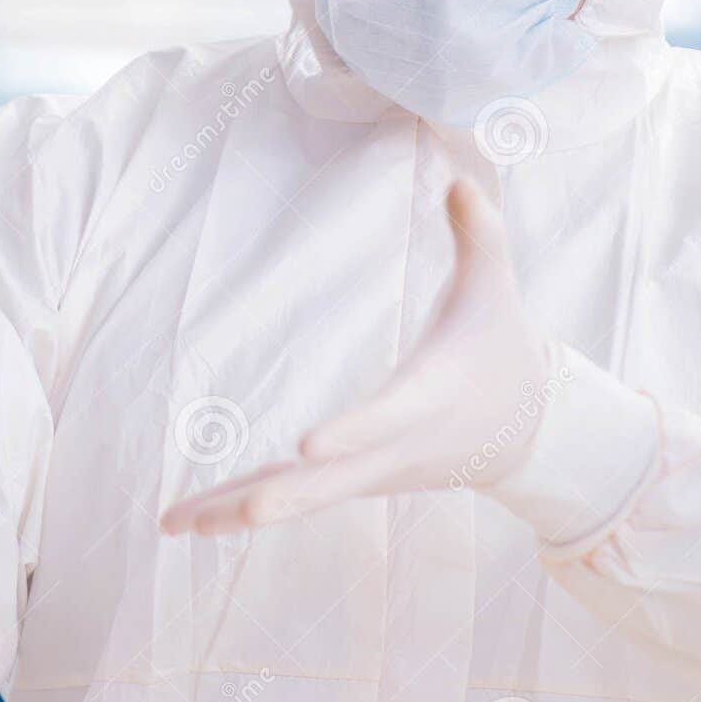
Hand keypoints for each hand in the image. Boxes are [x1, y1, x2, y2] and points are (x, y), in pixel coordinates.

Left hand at [161, 178, 554, 536]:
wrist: (522, 430)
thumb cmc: (500, 346)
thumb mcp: (495, 287)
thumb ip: (478, 233)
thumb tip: (459, 177)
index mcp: (427, 397)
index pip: (386, 416)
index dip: (351, 431)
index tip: (309, 444)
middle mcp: (395, 447)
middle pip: (337, 480)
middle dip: (289, 495)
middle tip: (247, 512)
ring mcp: (371, 472)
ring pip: (302, 498)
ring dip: (240, 511)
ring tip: (177, 524)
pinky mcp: (352, 480)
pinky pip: (292, 495)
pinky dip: (241, 508)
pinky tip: (190, 521)